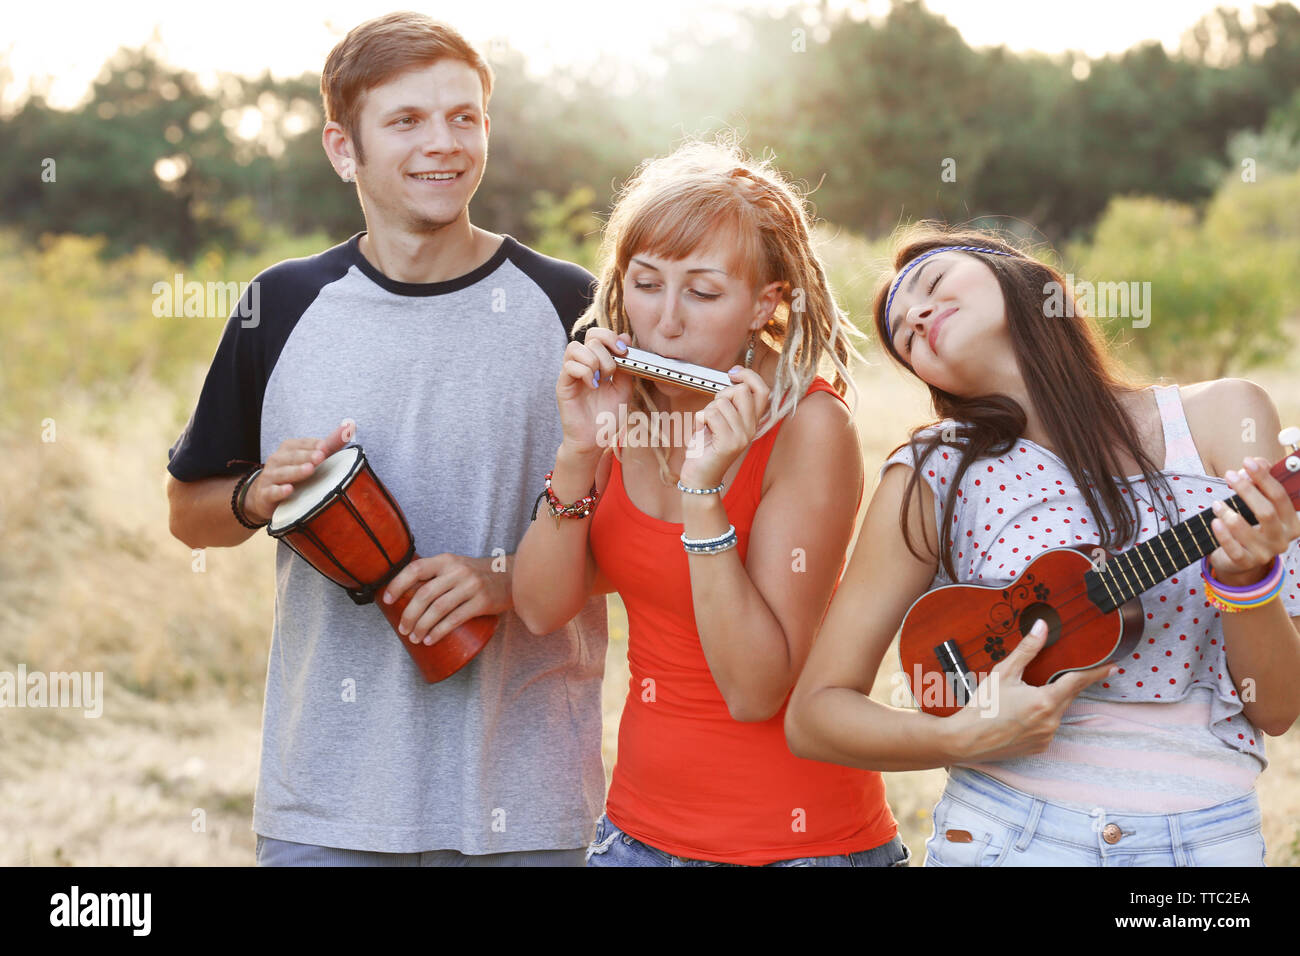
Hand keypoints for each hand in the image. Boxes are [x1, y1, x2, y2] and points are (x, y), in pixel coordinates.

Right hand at [244, 419, 354, 523]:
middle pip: (293, 456)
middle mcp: (278, 459)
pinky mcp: (266, 494)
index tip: (325, 446)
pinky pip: (272, 492)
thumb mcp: (311, 458)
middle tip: (321, 456)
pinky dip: (279, 491)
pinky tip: (288, 490)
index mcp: (289, 448)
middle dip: (307, 455)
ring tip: (309, 469)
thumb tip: (351, 425)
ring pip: (283, 473)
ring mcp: (270, 476)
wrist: (265, 495)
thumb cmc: (293, 472)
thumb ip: (330, 444)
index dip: (313, 445)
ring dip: (296, 471)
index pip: (302, 444)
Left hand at [382, 554, 511, 644]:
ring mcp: (471, 586)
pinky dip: (439, 631)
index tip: (386, 599)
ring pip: (438, 609)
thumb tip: (405, 595)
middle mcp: (457, 571)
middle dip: (409, 615)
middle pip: (424, 594)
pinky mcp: (482, 602)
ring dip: (421, 626)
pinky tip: (430, 639)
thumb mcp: (456, 566)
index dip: (398, 584)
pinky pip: (455, 619)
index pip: (416, 569)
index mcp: (446, 560)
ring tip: (414, 637)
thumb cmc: (477, 575)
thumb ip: (435, 575)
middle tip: (403, 630)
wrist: (511, 576)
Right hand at [556, 328, 634, 456]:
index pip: (597, 334)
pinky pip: (570, 366)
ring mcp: (570, 374)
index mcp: (596, 362)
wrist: (595, 440)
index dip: (610, 336)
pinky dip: (585, 373)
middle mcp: (582, 364)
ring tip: (601, 379)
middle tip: (612, 372)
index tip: (624, 351)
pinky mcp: (563, 385)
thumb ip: (625, 364)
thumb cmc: (607, 416)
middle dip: (606, 351)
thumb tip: (625, 337)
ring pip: (575, 347)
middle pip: (589, 337)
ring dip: (594, 361)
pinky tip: (592, 387)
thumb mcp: (624, 387)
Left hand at [678, 366, 770, 488]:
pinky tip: (701, 431)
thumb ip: (730, 403)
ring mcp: (742, 436)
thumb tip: (734, 378)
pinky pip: (711, 414)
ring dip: (707, 411)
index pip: (762, 390)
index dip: (749, 376)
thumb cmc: (706, 448)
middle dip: (721, 395)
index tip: (733, 374)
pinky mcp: (729, 443)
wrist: (700, 477)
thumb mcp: (721, 420)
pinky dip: (700, 419)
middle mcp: (751, 428)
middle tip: (713, 413)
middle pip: (741, 391)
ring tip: (707, 427)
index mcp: (752, 421)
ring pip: (722, 402)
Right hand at [953, 619, 1115, 761]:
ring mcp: (1046, 736)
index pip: (1077, 681)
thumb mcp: (1003, 673)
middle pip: (1068, 695)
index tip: (1113, 667)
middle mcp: (1051, 720)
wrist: (966, 740)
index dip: (1096, 672)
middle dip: (1068, 684)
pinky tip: (1022, 714)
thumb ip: (1027, 649)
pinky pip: (1048, 726)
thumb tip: (1041, 626)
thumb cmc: (982, 706)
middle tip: (1063, 673)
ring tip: (1025, 697)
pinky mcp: (1040, 747)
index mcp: (1044, 700)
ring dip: (1050, 700)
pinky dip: (1041, 717)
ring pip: (1057, 711)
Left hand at [1207, 456, 1299, 586]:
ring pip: (1248, 529)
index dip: (1264, 478)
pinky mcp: (1246, 563)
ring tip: (1216, 503)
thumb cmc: (1250, 525)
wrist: (1238, 559)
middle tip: (1229, 476)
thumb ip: (1259, 482)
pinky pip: (1233, 548)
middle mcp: (1282, 539)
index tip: (1248, 462)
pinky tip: (1215, 521)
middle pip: (1266, 512)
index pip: (1280, 497)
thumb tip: (1255, 463)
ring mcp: (1265, 553)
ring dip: (1229, 513)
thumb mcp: (1256, 504)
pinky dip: (1223, 533)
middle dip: (1247, 491)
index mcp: (1291, 522)